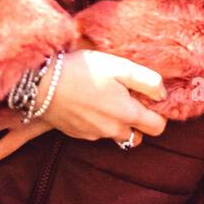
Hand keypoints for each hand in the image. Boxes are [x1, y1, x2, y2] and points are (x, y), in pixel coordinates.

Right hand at [39, 49, 167, 143]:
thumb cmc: (83, 71)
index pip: (158, 128)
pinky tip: (90, 103)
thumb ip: (148, 81)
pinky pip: (97, 133)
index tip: (150, 100)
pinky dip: (99, 122)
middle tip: (129, 99)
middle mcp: (112, 130)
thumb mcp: (121, 67)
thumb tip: (162, 95)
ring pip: (116, 135)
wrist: (41, 83)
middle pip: (138, 136)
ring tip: (107, 99)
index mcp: (127, 115)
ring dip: (118, 123)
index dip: (159, 114)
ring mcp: (93, 135)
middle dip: (138, 122)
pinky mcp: (77, 134)